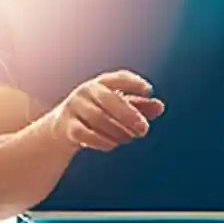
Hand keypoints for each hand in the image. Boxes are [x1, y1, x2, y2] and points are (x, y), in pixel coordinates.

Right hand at [49, 70, 164, 151]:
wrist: (64, 127)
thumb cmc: (98, 113)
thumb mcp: (119, 107)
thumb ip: (140, 106)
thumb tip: (160, 107)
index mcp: (102, 83)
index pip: (118, 77)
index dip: (134, 82)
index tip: (149, 91)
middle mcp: (86, 91)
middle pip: (108, 99)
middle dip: (128, 114)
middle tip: (144, 129)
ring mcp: (75, 108)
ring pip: (99, 118)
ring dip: (118, 131)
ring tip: (129, 138)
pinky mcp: (68, 126)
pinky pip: (86, 134)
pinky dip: (102, 140)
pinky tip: (113, 144)